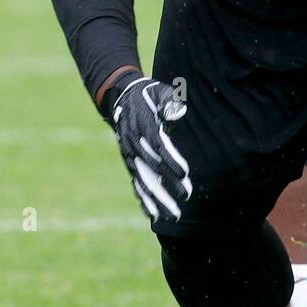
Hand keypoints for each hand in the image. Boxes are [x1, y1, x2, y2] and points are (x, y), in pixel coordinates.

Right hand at [106, 73, 191, 221]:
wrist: (120, 98)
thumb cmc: (147, 95)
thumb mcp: (158, 91)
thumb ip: (168, 100)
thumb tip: (178, 109)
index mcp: (144, 126)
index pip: (158, 146)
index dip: (171, 160)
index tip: (185, 173)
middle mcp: (134, 144)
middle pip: (152, 168)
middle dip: (168, 185)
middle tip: (185, 198)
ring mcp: (130, 156)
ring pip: (143, 181)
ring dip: (157, 199)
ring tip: (172, 215)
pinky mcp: (130, 163)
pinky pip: (136, 183)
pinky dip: (144, 199)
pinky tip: (154, 214)